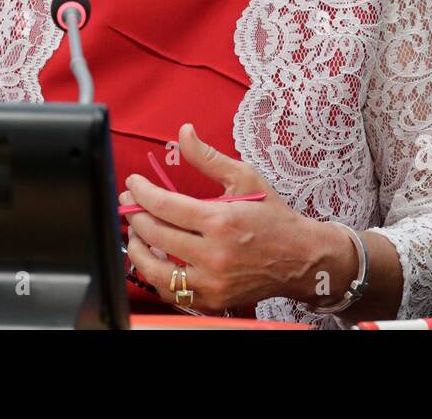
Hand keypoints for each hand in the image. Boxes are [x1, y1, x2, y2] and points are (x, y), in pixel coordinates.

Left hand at [120, 122, 335, 313]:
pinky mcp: (213, 300)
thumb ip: (208, 157)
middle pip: (154, 235)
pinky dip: (156, 275)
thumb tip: (184, 132)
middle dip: (134, 215)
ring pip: (155, 271)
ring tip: (137, 232)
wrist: (302, 259)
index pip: (163, 206)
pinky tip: (156, 257)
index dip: (140, 192)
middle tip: (130, 203)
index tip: (133, 184)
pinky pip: (172, 292)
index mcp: (220, 221)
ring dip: (137, 249)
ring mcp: (212, 282)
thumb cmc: (273, 216)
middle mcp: (213, 255)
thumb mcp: (244, 178)